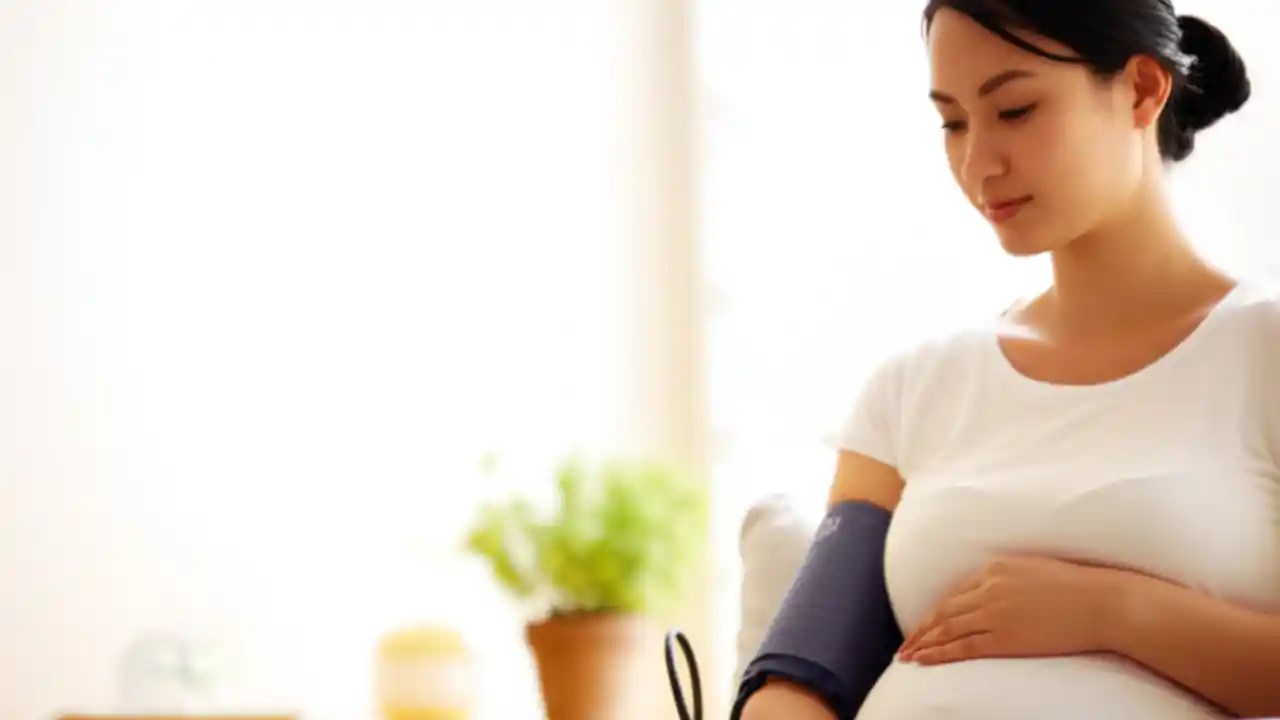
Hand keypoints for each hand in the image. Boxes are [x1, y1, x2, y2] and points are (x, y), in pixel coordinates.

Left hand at [896, 554, 1131, 664]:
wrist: (1101, 603)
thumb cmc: (1078, 587)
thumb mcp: (1035, 569)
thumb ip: (1009, 578)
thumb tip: (995, 591)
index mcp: (995, 569)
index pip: (956, 593)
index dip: (936, 610)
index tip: (924, 623)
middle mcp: (988, 589)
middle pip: (945, 611)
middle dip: (922, 629)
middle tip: (906, 644)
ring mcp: (994, 613)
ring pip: (947, 629)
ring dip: (924, 643)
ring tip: (908, 655)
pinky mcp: (1003, 638)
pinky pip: (962, 647)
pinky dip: (939, 653)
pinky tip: (925, 660)